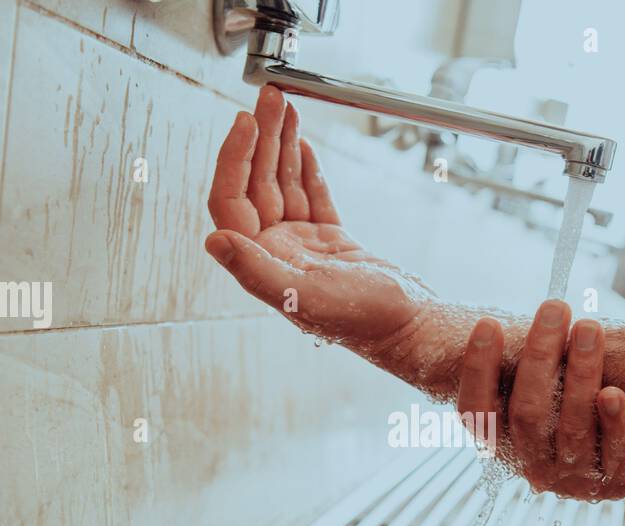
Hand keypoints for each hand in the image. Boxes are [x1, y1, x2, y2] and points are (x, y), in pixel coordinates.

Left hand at [204, 86, 435, 344]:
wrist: (410, 328)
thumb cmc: (364, 321)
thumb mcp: (306, 295)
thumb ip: (256, 270)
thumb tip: (214, 242)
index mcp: (264, 264)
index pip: (231, 202)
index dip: (233, 159)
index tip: (245, 122)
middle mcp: (277, 252)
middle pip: (256, 184)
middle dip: (262, 138)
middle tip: (269, 98)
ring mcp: (304, 245)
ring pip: (283, 184)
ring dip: (282, 144)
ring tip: (284, 106)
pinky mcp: (331, 242)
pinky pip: (311, 196)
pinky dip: (307, 169)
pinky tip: (303, 144)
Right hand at [457, 300, 624, 499]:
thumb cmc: (580, 408)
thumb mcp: (546, 392)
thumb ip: (527, 366)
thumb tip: (502, 314)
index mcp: (506, 442)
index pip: (477, 412)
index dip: (477, 371)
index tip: (487, 324)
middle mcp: (534, 465)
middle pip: (527, 413)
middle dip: (540, 355)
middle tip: (555, 307)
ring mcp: (576, 479)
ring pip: (572, 428)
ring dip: (580, 375)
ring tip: (590, 328)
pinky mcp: (618, 483)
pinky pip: (616, 454)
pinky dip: (615, 423)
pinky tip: (613, 393)